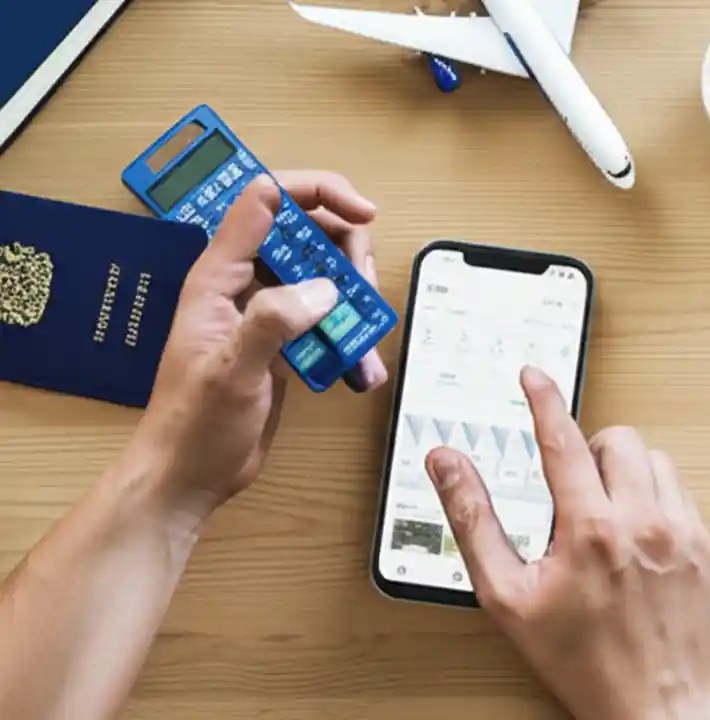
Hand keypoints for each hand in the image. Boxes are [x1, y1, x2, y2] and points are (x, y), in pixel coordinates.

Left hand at [128, 171, 388, 523]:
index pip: (268, 200)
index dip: (319, 192)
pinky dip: (350, 340)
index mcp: (220, 276)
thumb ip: (273, 322)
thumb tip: (324, 289)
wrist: (188, 477)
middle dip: (347, 254)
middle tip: (364, 290)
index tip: (365, 213)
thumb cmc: (193, 427)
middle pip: (308, 234)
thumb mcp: (232, 372)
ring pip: (324, 278)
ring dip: (354, 303)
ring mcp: (267, 314)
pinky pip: (328, 322)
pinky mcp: (285, 343)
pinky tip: (360, 370)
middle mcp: (245, 285)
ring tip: (364, 341)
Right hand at [425, 368, 709, 719]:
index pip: (561, 438)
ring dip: (624, 471)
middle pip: (615, 439)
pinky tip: (636, 533)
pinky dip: (654, 496)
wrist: (654, 704)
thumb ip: (474, 521)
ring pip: (653, 458)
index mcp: (589, 529)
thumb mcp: (507, 596)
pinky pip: (680, 490)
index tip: (533, 376)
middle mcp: (641, 521)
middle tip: (571, 489)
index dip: (543, 399)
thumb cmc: (581, 660)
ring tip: (605, 512)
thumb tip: (447, 465)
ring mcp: (680, 531)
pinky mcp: (704, 545)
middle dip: (588, 450)